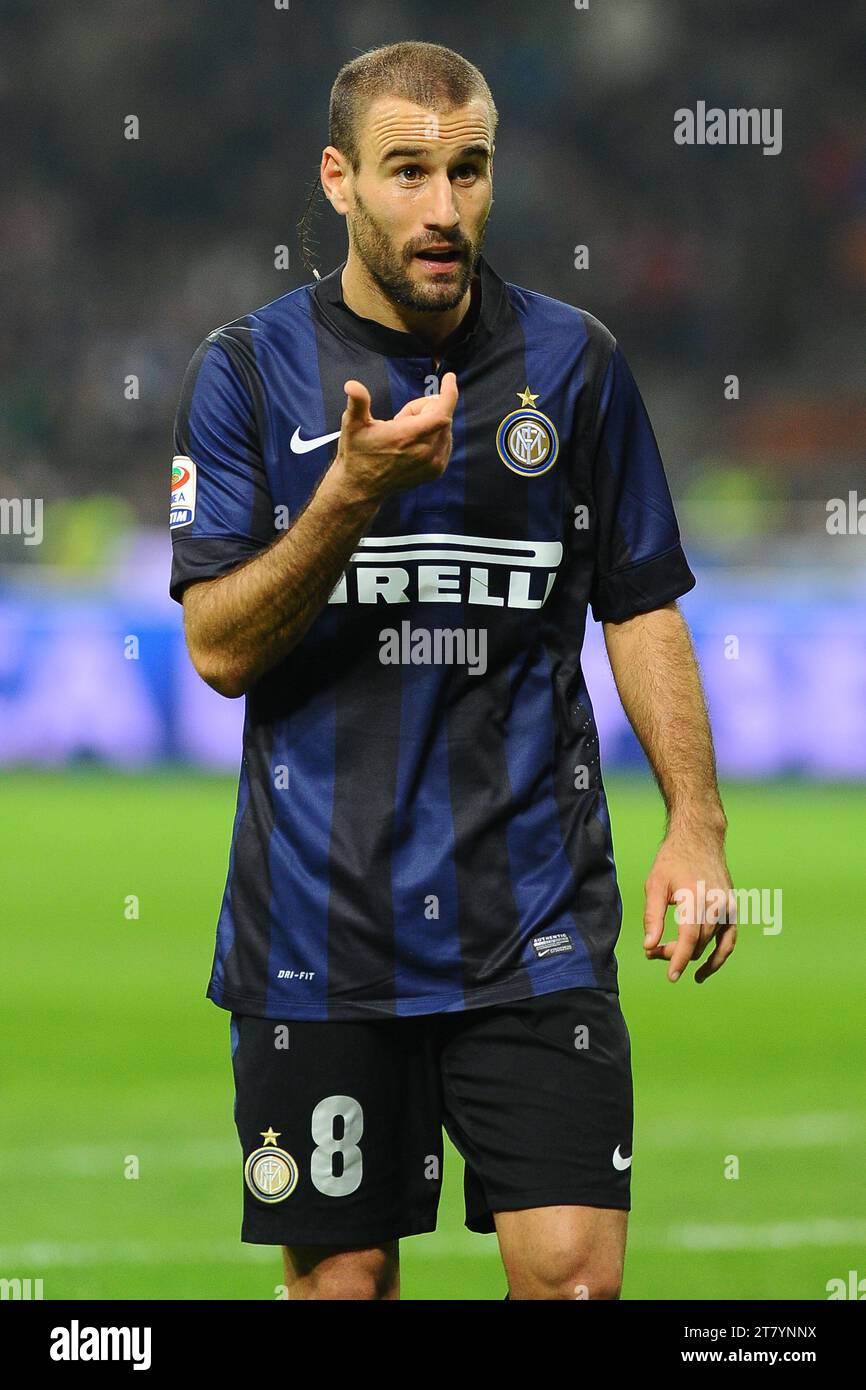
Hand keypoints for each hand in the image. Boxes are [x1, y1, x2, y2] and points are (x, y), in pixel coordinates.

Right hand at [334, 373, 458, 504]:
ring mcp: (433, 463)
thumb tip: (352, 385)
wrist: (362, 486)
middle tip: (400, 418)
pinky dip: (435, 435)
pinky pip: (446, 441)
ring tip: (404, 434)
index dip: (449, 392)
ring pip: (445, 428)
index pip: (441, 412)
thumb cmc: (357, 453)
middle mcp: (425, 451)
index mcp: (407, 436)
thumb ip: (357, 402)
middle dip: (424, 407)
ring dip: (429, 422)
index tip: (449, 378)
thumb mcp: (353, 424)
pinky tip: (414, 443)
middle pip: (440, 414)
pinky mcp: (436, 470)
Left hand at [642, 828, 736, 983]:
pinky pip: (728, 940)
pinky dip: (718, 957)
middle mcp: (716, 905)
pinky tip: (703, 971)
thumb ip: (652, 917)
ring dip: (689, 953)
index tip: (671, 976)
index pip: (689, 938)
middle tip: (651, 951)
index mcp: (696, 898)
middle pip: (696, 943)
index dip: (679, 959)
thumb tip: (649, 947)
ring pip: (709, 944)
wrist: (699, 839)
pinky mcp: (732, 909)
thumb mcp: (655, 885)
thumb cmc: (672, 860)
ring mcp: (728, 907)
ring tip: (667, 955)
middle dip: (673, 953)